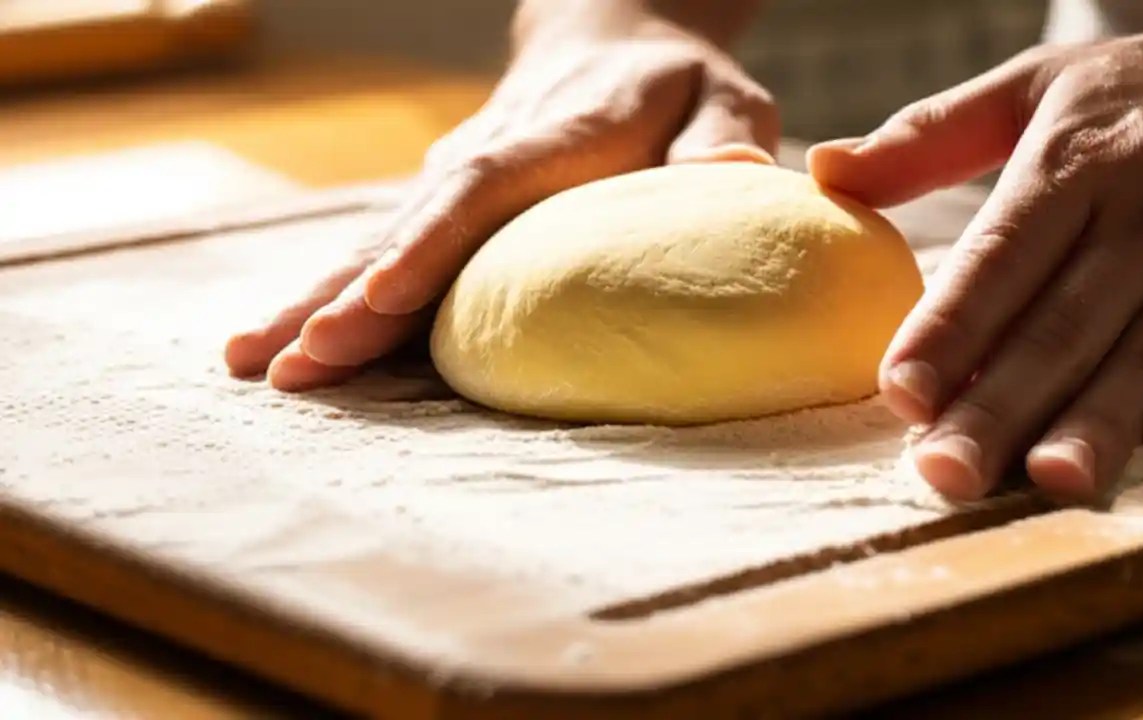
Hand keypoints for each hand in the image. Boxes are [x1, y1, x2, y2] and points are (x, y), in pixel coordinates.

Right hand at [224, 8, 777, 390]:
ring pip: (371, 249)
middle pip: (403, 233)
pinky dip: (326, 301)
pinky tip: (277, 348)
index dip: (428, 250)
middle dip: (345, 302)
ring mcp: (449, 188)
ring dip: (312, 306)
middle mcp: (481, 163)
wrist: (610, 42)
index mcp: (552, 141)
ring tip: (253, 366)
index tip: (378, 302)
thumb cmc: (676, 87)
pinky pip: (376, 259)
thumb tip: (730, 175)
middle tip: (293, 367)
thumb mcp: (723, 98)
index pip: (478, 194)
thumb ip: (723, 138)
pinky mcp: (437, 213)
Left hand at [809, 10, 1142, 501]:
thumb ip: (931, 134)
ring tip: (1046, 479)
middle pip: (1063, 325)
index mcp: (1077, 164)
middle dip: (1002, 405)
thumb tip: (824, 170)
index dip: (949, 328)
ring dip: (1100, 418)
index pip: (1000, 257)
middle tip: (945, 471)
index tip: (900, 390)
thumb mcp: (1044, 84)